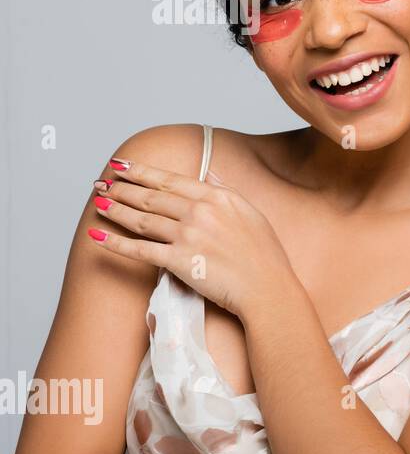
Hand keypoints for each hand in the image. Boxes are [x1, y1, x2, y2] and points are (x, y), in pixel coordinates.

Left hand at [88, 158, 297, 318]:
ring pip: (142, 219)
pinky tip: (98, 236)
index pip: (171, 180)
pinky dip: (116, 243)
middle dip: (122, 188)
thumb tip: (210, 178)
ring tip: (99, 204)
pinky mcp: (179, 261)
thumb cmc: (264, 256)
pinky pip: (140, 250)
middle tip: (102, 183)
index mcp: (218, 198)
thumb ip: (226, 194)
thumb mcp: (251, 213)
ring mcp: (188, 236)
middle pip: (151, 197)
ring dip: (115, 210)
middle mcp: (200, 212)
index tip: (123, 166)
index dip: (142, 172)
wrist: (267, 287)